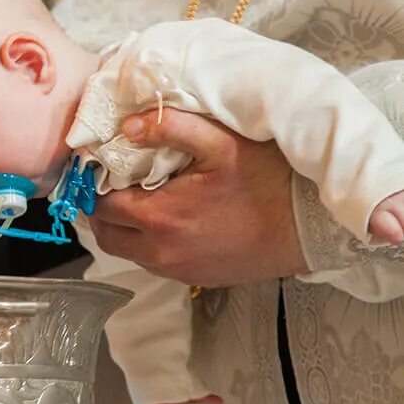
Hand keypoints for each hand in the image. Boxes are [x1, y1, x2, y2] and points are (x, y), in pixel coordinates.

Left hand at [89, 108, 306, 286]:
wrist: (307, 229)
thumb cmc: (267, 182)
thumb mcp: (221, 143)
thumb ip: (170, 127)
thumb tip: (127, 125)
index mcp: (161, 217)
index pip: (103, 205)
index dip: (96, 183)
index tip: (101, 165)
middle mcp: (161, 251)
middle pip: (106, 234)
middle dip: (104, 208)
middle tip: (114, 182)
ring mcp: (177, 270)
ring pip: (126, 251)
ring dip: (123, 227)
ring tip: (138, 198)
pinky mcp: (193, 278)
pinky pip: (151, 262)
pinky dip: (145, 242)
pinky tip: (165, 218)